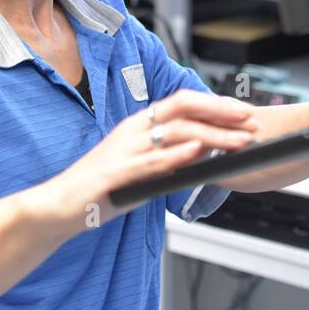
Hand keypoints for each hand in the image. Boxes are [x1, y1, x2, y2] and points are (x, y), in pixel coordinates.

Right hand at [39, 90, 259, 229]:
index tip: (242, 111)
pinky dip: (177, 155)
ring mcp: (124, 149)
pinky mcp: (116, 172)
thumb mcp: (141, 168)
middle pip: (182, 107)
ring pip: (175, 132)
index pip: (181, 103)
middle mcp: (132, 130)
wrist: (59, 206)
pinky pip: (151, 160)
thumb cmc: (100, 189)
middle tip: (249, 120)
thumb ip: (169, 158)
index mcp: (138, 126)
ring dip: (212, 135)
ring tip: (238, 141)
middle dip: (220, 111)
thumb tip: (203, 152)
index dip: (214, 104)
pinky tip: (198, 153)